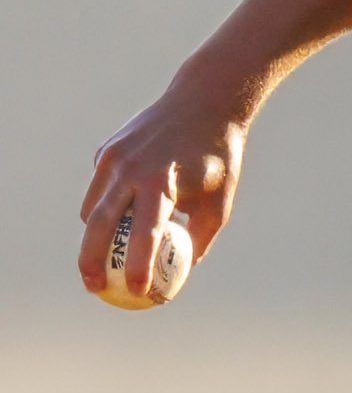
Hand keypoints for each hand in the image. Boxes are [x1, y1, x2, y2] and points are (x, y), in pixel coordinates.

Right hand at [79, 82, 245, 299]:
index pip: (144, 233)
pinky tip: (127, 206)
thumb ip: (199, 236)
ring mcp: (113, 157)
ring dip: (96, 234)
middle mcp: (130, 169)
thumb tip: (183, 268)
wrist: (205, 100)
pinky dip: (107, 205)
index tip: (137, 292)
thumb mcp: (219, 200)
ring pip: (92, 208)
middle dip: (91, 261)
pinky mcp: (106, 150)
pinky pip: (100, 187)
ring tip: (107, 256)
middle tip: (95, 288)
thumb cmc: (218, 157)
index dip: (138, 265)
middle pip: (99, 225)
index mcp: (161, 183)